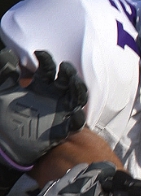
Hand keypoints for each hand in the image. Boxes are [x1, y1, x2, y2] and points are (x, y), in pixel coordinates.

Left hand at [0, 49, 87, 171]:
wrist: (6, 142)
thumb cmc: (5, 117)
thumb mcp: (4, 92)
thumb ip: (5, 72)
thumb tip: (6, 53)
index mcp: (40, 86)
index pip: (48, 69)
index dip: (46, 60)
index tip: (38, 54)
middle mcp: (53, 97)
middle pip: (67, 80)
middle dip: (69, 72)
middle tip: (64, 68)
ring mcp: (60, 112)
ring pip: (77, 97)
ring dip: (79, 89)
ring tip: (75, 83)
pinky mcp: (63, 129)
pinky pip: (76, 123)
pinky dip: (78, 118)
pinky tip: (76, 114)